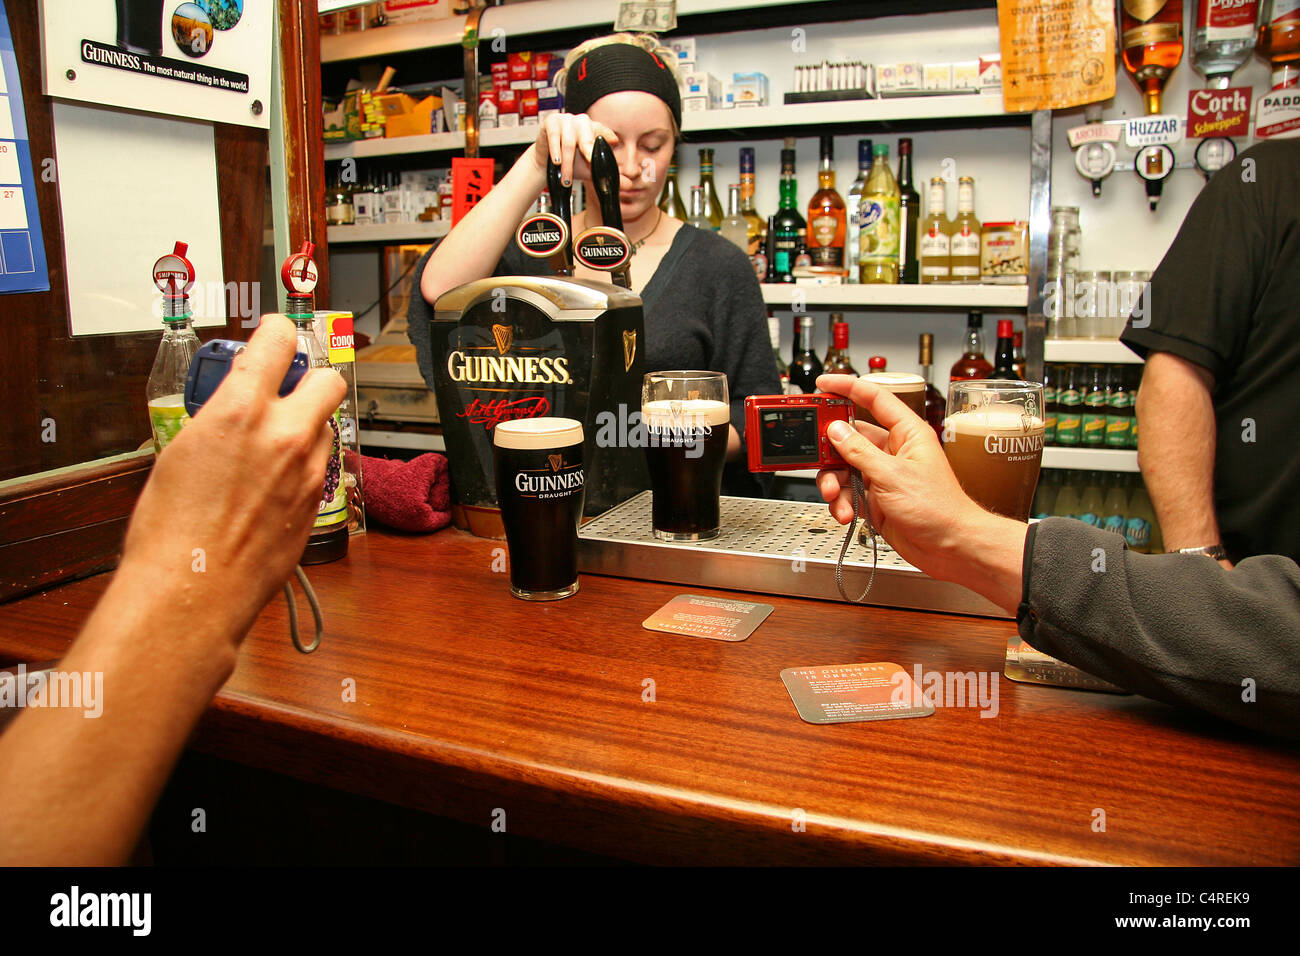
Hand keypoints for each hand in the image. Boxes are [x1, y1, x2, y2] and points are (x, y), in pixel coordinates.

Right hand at [120, 316, 345, 643]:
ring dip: (308, 426)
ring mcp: (308, 470)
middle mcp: (284, 435)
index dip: (277, 333)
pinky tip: (277, 480)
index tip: (275, 335)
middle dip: (311, 378)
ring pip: (328, 425)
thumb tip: (234, 403)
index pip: (279, 341)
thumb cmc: (171, 530)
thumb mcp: (182, 449)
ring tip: (274, 444)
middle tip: (289, 388)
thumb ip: (221, 416)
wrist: (194, 588)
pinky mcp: (318, 501)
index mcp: (241, 411)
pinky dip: (306, 463)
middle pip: (328, 379)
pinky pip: (323, 464)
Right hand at [530, 112, 620, 187]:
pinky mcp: (551, 121)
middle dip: (588, 150)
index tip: (614, 142)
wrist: (546, 163)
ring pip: (569, 141)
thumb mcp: (590, 170)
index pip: (603, 131)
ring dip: (567, 162)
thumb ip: (608, 176)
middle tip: (589, 162)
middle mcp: (582, 122)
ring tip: (566, 179)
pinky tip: (556, 161)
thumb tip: (629, 185)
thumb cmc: (569, 162)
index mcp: (594, 129)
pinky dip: (555, 149)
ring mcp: (566, 120)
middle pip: (587, 136)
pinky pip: (554, 135)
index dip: (608, 135)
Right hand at [814, 373, 1005, 586]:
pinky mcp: (875, 498)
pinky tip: (847, 512)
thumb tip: (836, 431)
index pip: (874, 398)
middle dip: (830, 449)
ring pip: (843, 467)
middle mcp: (893, 451)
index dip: (847, 388)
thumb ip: (860, 452)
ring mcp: (882, 475)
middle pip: (850, 437)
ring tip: (835, 494)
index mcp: (906, 434)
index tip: (823, 384)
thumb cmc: (939, 509)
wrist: (949, 547)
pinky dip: (841, 502)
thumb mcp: (893, 475)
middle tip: (815, 452)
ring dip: (834, 482)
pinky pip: (847, 492)